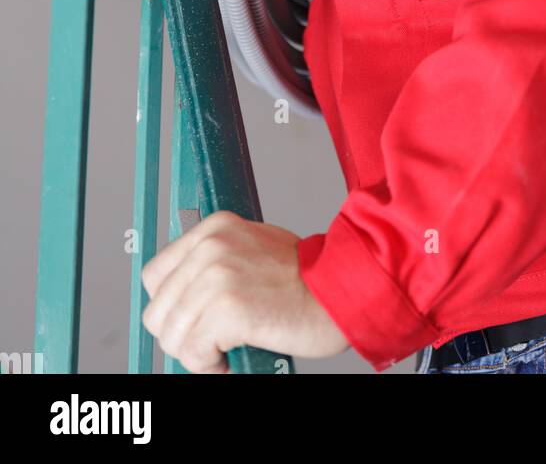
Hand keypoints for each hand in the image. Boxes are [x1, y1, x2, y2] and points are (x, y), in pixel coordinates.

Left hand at [141, 210, 349, 372]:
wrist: (342, 288)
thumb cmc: (306, 278)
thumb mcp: (253, 248)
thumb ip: (216, 262)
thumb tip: (185, 295)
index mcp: (214, 229)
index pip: (155, 275)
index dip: (170, 306)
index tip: (191, 320)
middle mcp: (210, 248)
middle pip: (158, 310)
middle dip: (182, 335)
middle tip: (212, 341)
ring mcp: (217, 277)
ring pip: (171, 336)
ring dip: (196, 353)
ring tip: (225, 349)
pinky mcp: (227, 310)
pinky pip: (193, 353)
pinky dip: (209, 365)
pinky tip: (232, 356)